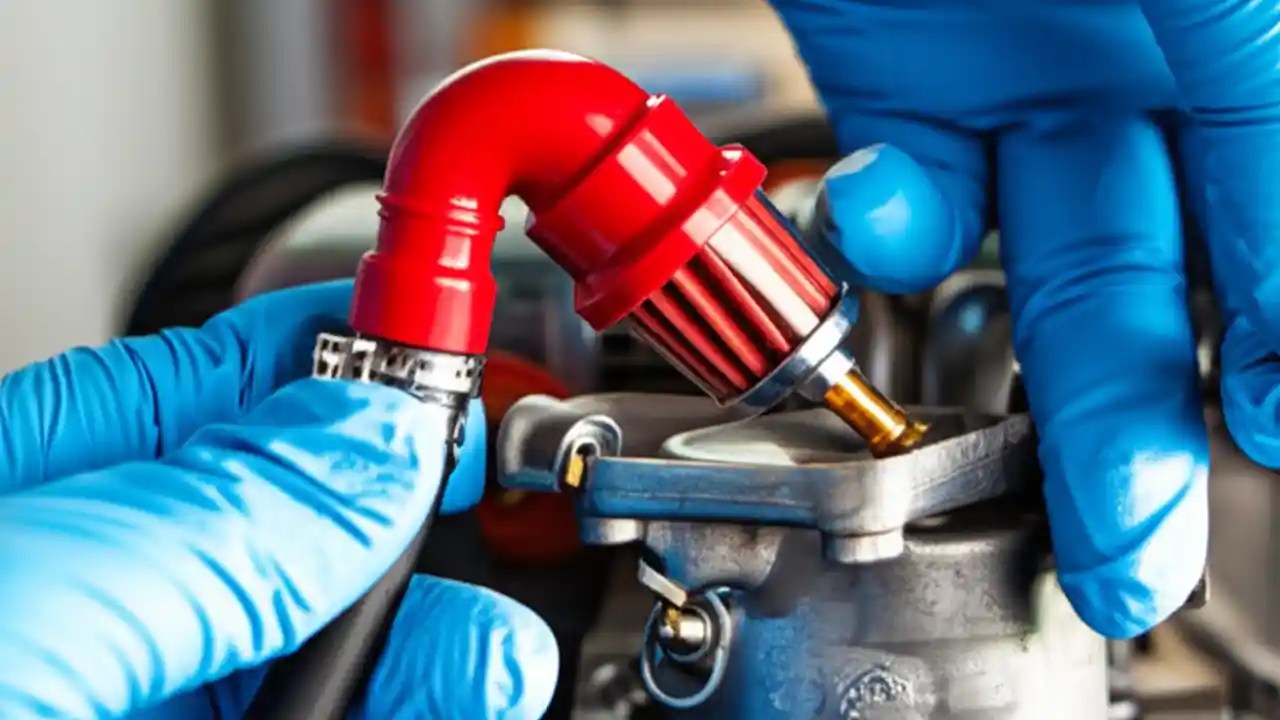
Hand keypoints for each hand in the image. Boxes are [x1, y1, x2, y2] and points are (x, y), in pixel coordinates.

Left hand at [0, 280, 556, 718]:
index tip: (429, 331)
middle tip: (472, 503)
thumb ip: (204, 523)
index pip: (187, 400)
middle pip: (274, 539)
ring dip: (421, 653)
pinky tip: (451, 699)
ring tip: (486, 660)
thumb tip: (370, 436)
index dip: (321, 353)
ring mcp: (137, 707)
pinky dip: (410, 713)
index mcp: (12, 527)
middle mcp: (75, 626)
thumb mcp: (21, 618)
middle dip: (391, 518)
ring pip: (314, 662)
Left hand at [769, 0, 1275, 637]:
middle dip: (1125, 432)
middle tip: (1123, 558)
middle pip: (1129, 290)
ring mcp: (1002, 80)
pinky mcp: (889, 74)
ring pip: (1012, 269)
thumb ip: (1252, 96)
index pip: (1259, 237)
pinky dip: (881, 234)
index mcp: (1224, 45)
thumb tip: (1274, 310)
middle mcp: (1127, 76)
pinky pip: (891, 190)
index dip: (1270, 339)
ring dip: (1005, 371)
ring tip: (986, 446)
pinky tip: (881, 225)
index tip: (1268, 431)